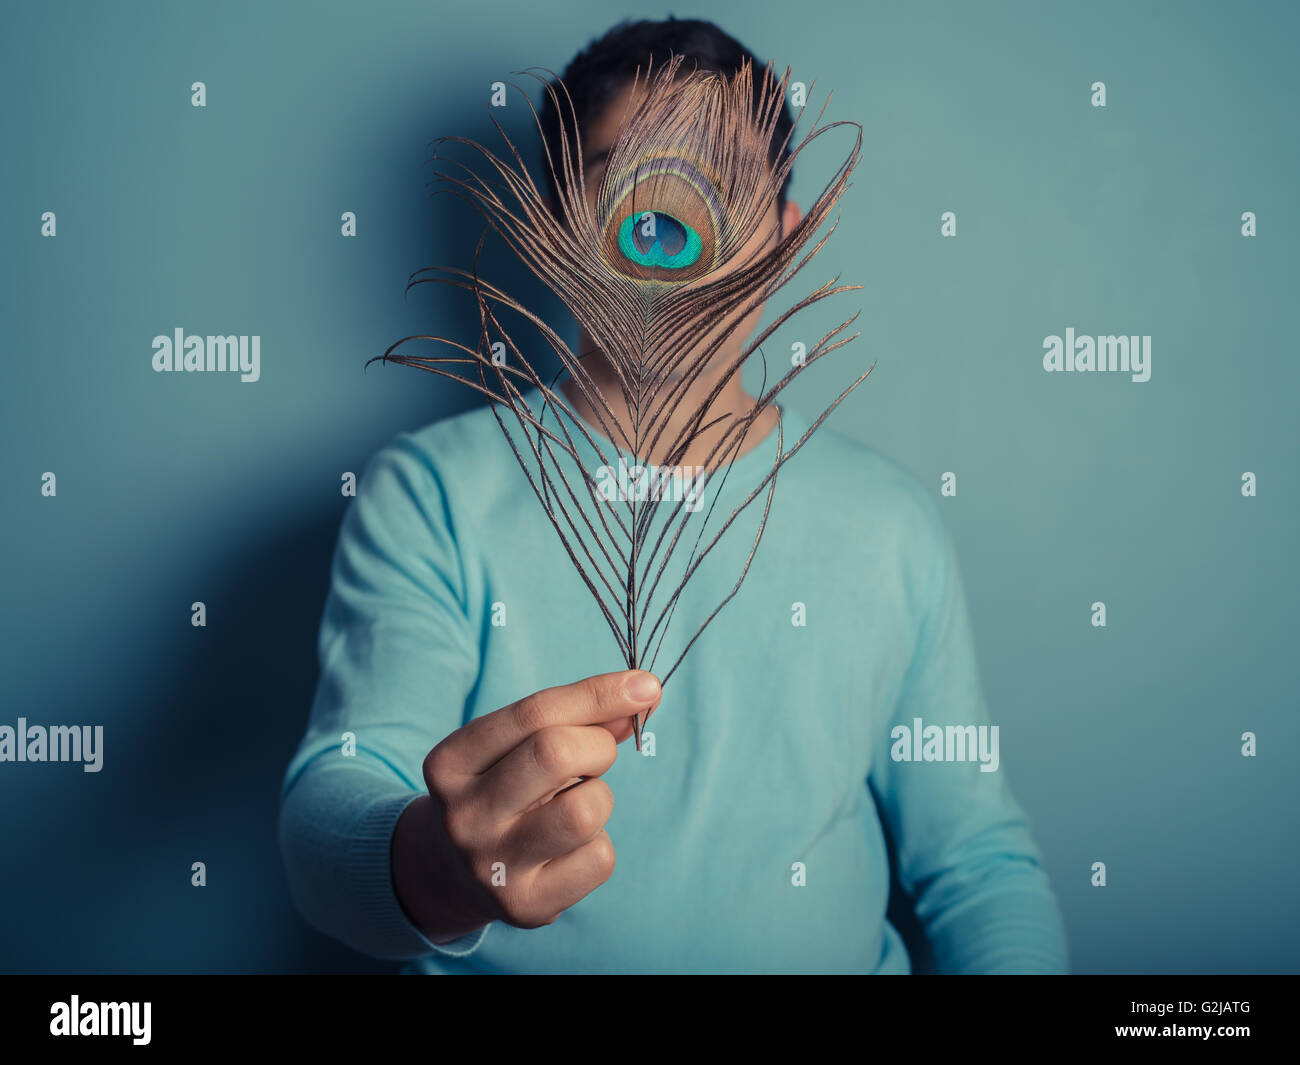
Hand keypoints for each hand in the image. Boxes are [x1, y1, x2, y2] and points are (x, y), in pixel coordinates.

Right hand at [392, 669, 660, 942]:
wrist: (452, 872)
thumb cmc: (499, 788)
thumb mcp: (514, 746)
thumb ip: (572, 717)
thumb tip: (640, 694)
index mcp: (450, 762)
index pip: (534, 713)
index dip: (599, 694)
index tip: (645, 685)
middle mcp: (463, 815)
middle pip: (556, 754)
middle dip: (598, 746)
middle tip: (596, 755)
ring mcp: (492, 865)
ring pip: (585, 812)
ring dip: (600, 797)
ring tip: (575, 804)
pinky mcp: (526, 905)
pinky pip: (600, 858)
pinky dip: (599, 844)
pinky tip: (569, 847)